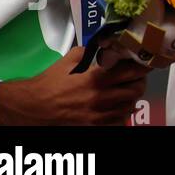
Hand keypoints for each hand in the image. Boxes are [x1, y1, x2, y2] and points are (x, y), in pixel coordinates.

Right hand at [0, 47, 149, 125]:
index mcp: (96, 78)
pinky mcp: (93, 127)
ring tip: (127, 91)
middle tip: (136, 77)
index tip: (143, 62)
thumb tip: (105, 46)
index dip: (142, 66)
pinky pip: (118, 122)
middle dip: (139, 82)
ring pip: (130, 107)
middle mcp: (101, 98)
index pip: (132, 71)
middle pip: (136, 90)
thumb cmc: (48, 83)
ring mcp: (98, 115)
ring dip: (131, 98)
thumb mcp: (68, 60)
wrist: (30, 107)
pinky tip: (117, 107)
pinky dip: (122, 114)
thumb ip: (90, 52)